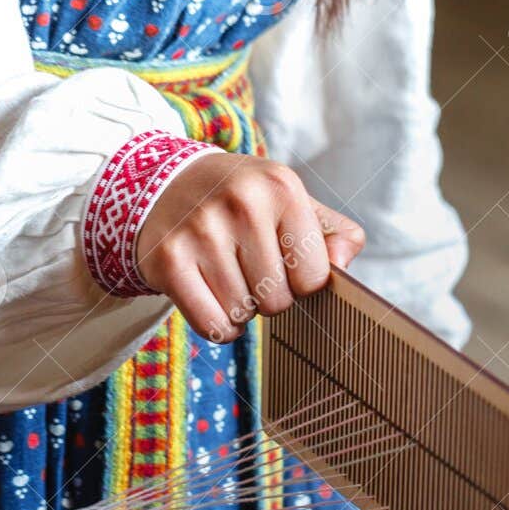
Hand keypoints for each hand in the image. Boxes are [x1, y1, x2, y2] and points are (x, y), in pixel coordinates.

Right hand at [135, 153, 365, 342]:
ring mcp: (201, 230)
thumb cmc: (243, 203)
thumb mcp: (293, 203)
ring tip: (225, 272)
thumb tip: (340, 266)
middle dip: (267, 297)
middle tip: (247, 267)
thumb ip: (334, 235)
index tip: (281, 261)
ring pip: (242, 315)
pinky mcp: (168, 259)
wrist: (168, 183)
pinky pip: (211, 326)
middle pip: (277, 301)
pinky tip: (209, 295)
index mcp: (281, 186)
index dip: (300, 281)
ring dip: (239, 308)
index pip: (314, 278)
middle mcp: (242, 203)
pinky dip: (216, 325)